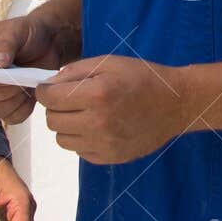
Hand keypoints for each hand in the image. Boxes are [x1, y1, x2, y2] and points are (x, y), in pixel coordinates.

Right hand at [0, 9, 76, 125]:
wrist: (48, 41)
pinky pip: (11, 117)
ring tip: (28, 86)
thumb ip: (5, 45)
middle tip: (23, 80)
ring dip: (14, 102)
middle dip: (5, 91)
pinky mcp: (9, 102)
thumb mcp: (16, 31)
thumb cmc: (27, 32)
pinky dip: (23, 110)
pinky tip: (32, 96)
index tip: (4, 76)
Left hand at [36, 55, 189, 163]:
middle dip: (56, 108)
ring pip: (62, 139)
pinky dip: (82, 139)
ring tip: (86, 113)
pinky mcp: (109, 158)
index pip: (49, 98)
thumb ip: (75, 71)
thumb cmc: (143, 78)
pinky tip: (99, 127)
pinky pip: (79, 151)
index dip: (45, 90)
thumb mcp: (109, 62)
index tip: (51, 88)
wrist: (175, 104)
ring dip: (68, 125)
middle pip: (52, 120)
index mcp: (97, 94)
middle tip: (71, 99)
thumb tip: (48, 84)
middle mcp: (97, 122)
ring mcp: (103, 144)